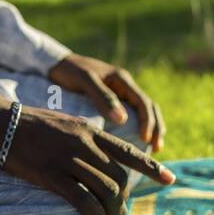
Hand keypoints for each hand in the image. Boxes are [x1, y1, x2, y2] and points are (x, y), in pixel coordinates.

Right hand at [0, 84, 174, 214]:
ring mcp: (68, 159)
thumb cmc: (27, 126)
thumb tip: (97, 156)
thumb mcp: (64, 124)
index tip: (169, 178)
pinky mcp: (51, 174)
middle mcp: (84, 144)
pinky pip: (82, 200)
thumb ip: (83, 139)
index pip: (128, 151)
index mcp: (89, 131)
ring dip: (113, 213)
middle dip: (124, 201)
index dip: (151, 167)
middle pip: (118, 177)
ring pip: (104, 190)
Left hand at [48, 52, 164, 151]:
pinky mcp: (112, 101)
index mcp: (122, 79)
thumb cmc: (69, 71)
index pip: (143, 102)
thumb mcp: (84, 81)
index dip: (148, 122)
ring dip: (151, 128)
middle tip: (157, 148)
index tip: (146, 139)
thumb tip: (122, 119)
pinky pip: (130, 114)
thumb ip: (102, 97)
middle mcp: (125, 86)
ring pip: (142, 112)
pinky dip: (137, 128)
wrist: (56, 65)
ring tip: (153, 149)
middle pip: (149, 108)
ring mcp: (120, 93)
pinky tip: (135, 143)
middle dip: (156, 128)